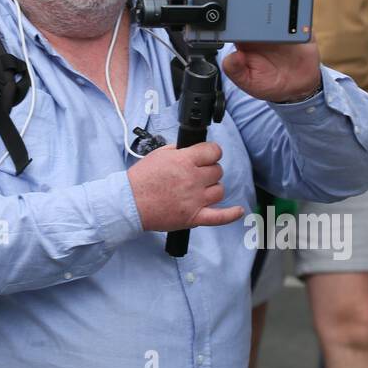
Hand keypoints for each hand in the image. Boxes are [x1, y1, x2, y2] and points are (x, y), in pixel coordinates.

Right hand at [128, 141, 244, 230]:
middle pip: (217, 171)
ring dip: (212, 188)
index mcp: (185, 161)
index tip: (207, 155)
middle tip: (196, 174)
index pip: (213, 151)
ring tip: (200, 190)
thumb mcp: (158, 154)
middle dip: (209, 170)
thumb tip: (191, 150)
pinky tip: (239, 211)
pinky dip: (231, 215)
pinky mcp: (194, 217)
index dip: (210, 152)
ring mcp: (195, 199)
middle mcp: (193, 179)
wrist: (129, 203)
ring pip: (219, 191)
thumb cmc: (140, 179)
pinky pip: (220, 217)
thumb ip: (178, 150)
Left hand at [221, 0, 322, 101]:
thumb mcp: (249, 81)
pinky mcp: (299, 24)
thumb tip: (230, 58)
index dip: (231, 4)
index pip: (236, 17)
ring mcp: (280, 24)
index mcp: (246, 38)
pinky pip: (299, 8)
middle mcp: (261, 27)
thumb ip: (237, 71)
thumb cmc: (269, 83)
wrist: (297, 88)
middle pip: (253, 2)